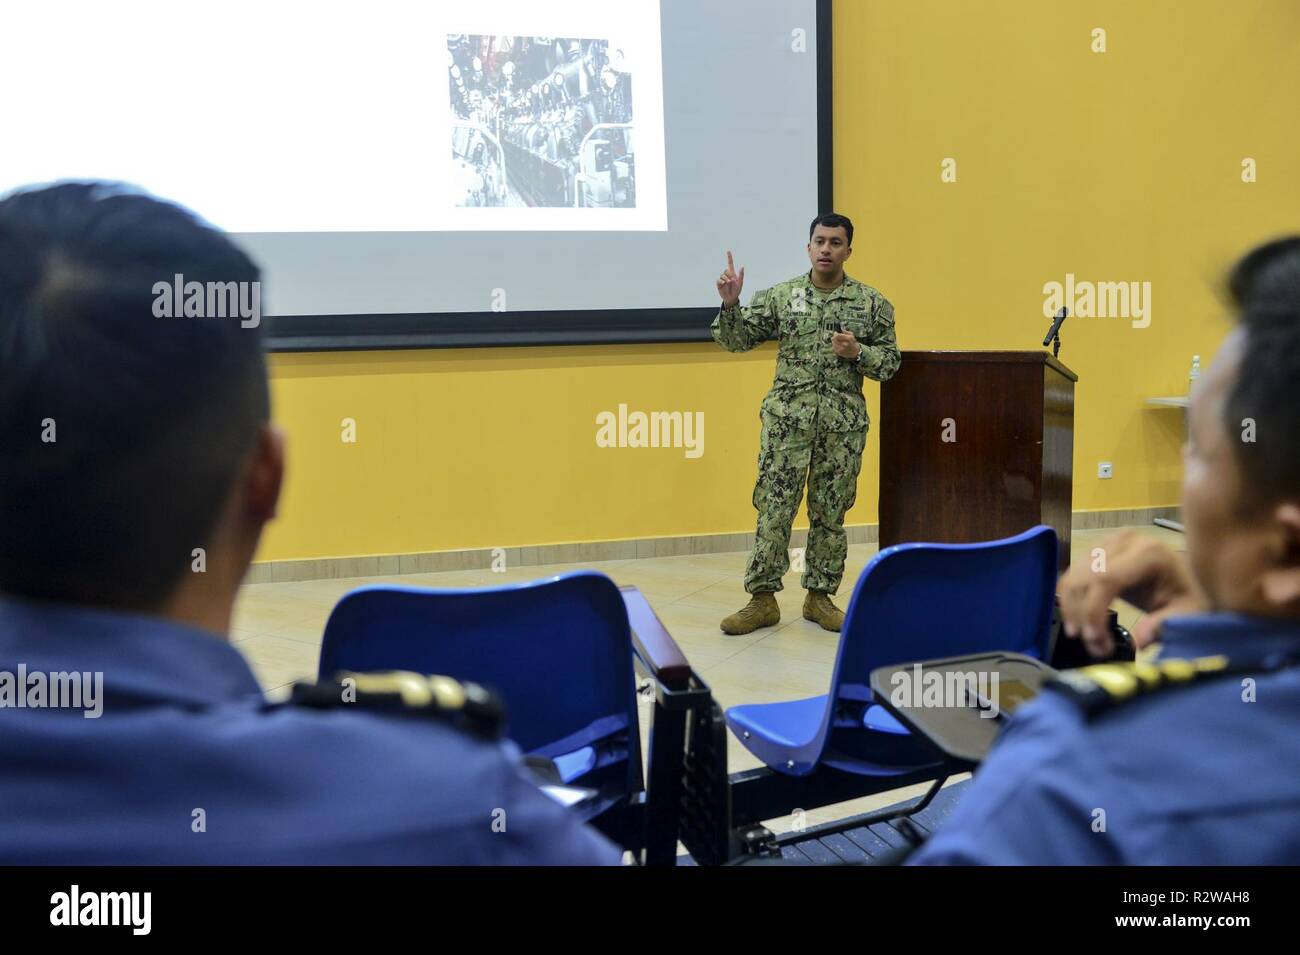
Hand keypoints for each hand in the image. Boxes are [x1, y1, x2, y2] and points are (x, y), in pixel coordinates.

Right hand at [716, 250, 743, 306]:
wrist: (731, 298)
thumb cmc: (737, 290)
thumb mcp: (741, 283)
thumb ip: (741, 275)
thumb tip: (742, 266)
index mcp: (732, 274)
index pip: (730, 264)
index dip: (729, 257)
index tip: (728, 251)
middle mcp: (727, 275)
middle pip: (725, 270)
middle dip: (728, 275)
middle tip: (731, 281)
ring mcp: (722, 279)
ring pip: (722, 275)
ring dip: (725, 279)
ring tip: (728, 283)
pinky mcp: (719, 284)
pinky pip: (718, 280)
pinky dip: (721, 282)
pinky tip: (723, 284)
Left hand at [832, 327, 861, 359]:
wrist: (854, 352)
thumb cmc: (852, 342)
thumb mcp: (852, 335)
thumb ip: (846, 331)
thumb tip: (841, 329)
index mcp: (848, 339)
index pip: (837, 335)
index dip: (835, 333)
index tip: (836, 332)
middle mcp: (845, 344)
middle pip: (834, 339)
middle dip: (834, 337)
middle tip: (835, 336)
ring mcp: (841, 349)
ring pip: (833, 343)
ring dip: (834, 341)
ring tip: (837, 340)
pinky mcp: (839, 352)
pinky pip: (833, 347)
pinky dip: (834, 345)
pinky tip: (838, 344)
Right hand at [1058, 529, 1208, 657]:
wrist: (1188, 576)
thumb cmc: (1190, 596)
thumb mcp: (1190, 613)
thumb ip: (1166, 625)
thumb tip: (1140, 641)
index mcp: (1148, 553)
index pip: (1105, 579)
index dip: (1093, 611)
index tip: (1095, 640)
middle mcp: (1123, 541)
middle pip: (1083, 578)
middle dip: (1080, 615)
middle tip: (1093, 645)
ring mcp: (1107, 542)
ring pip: (1072, 578)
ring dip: (1072, 612)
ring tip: (1089, 638)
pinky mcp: (1097, 550)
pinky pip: (1072, 576)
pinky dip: (1070, 602)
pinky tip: (1082, 623)